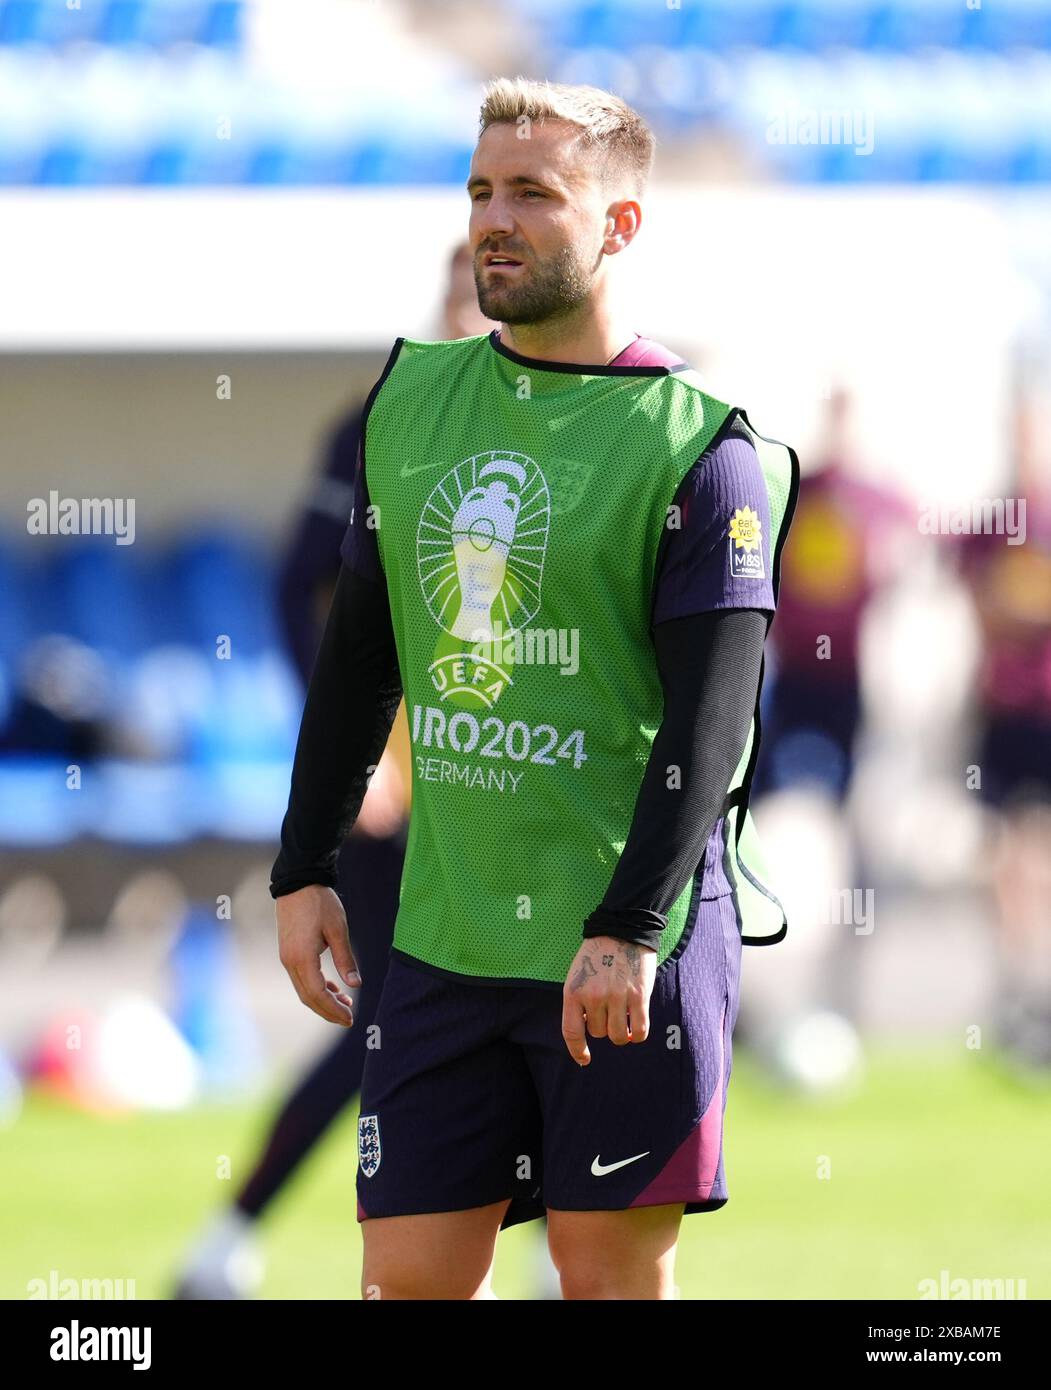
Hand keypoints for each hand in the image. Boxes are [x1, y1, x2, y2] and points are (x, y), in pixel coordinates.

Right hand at [276, 884, 359, 1026]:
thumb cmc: (319, 903)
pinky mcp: (288, 953)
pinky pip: (301, 978)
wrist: (298, 883)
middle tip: (348, 1019)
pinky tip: (332, 988)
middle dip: (328, 1011)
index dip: (333, 1009)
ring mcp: (286, 958)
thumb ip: (345, 959)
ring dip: (322, 1000)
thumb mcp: (338, 929)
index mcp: (302, 958)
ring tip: (345, 1003)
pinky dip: (316, 987)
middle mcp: (290, 962)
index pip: (318, 994)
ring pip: (304, 990)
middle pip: (308, 997)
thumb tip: (355, 984)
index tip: (350, 1017)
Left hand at [561, 936, 656, 1065]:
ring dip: (621, 1032)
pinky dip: (637, 1034)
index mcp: (574, 992)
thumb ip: (579, 1000)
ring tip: (623, 1018)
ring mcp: (617, 997)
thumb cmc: (598, 953)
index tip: (584, 1059)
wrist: (623, 929)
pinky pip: (639, 1031)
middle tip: (609, 1009)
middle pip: (599, 1033)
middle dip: (603, 1026)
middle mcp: (594, 997)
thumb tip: (587, 1028)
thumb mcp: (577, 974)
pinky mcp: (639, 996)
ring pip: (618, 1036)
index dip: (577, 1050)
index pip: (571, 1031)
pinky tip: (636, 1027)